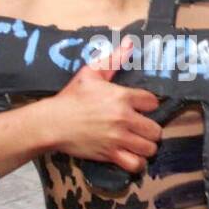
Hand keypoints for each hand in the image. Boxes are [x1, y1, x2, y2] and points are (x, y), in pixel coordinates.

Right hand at [40, 41, 161, 173]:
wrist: (52, 123)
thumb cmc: (71, 97)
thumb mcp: (90, 73)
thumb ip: (113, 60)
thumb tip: (131, 43)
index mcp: (121, 96)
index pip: (153, 102)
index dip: (149, 105)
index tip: (141, 107)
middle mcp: (123, 118)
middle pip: (155, 129)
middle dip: (150, 130)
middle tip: (141, 129)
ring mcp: (118, 138)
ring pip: (149, 148)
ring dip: (146, 147)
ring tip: (138, 144)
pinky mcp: (110, 154)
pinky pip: (135, 164)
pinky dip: (136, 163)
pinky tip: (132, 157)